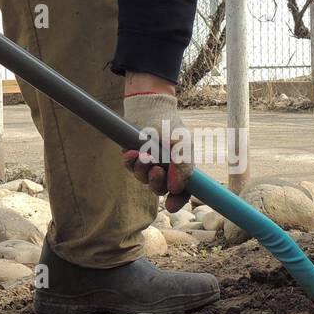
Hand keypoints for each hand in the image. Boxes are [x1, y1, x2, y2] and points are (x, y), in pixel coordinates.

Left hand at [122, 77, 191, 212]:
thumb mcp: (182, 145)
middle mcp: (164, 170)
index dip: (176, 201)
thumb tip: (175, 189)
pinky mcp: (133, 158)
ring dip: (143, 170)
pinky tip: (133, 152)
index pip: (180, 192)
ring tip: (144, 156)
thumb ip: (183, 167)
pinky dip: (130, 162)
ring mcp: (148, 165)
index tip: (170, 205)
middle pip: (159, 189)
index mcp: (179, 169)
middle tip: (156, 170)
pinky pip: (130, 168)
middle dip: (156, 182)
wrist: (150, 108)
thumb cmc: (170, 125)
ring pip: (143, 180)